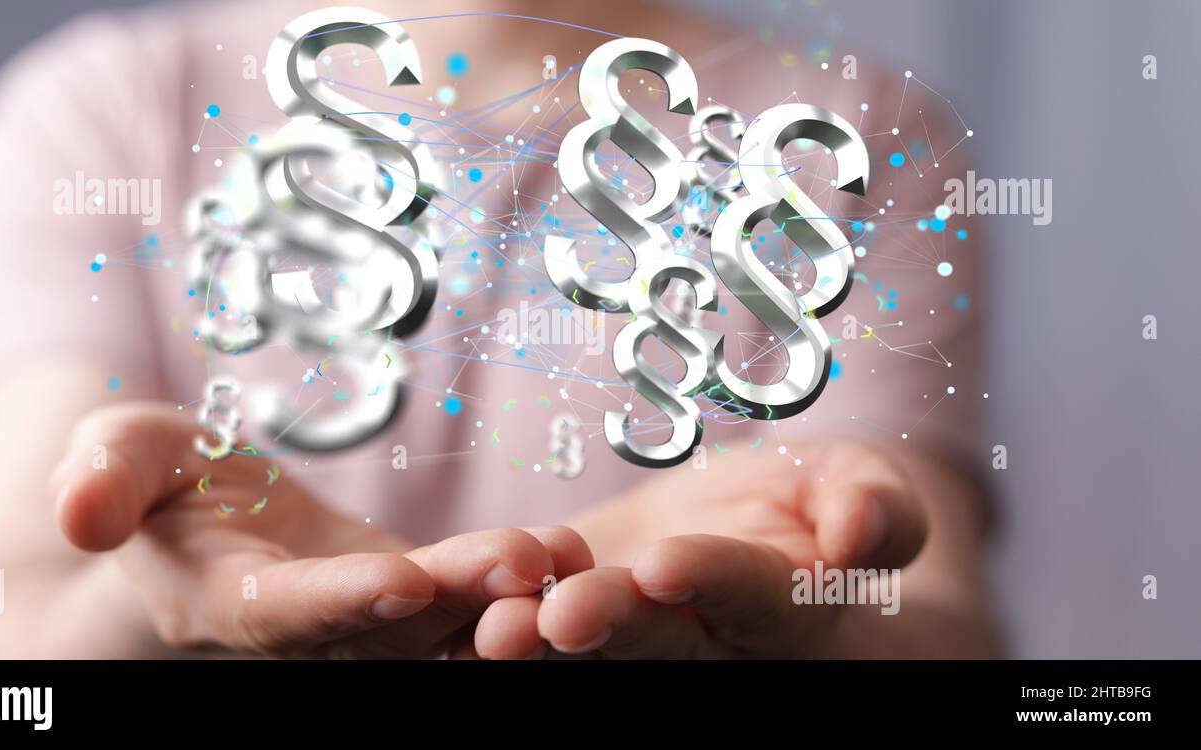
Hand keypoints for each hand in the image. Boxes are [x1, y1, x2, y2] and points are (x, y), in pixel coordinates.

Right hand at [52, 402, 592, 657]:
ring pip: (438, 634)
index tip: (397, 580)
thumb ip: (106, 479)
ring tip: (562, 559)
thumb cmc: (158, 488)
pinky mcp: (409, 608)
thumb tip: (79, 510)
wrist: (203, 527)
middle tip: (520, 564)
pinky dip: (513, 588)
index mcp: (226, 604)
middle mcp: (305, 635)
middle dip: (452, 602)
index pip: (284, 613)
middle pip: (384, 635)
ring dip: (500, 603)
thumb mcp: (121, 461)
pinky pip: (465, 608)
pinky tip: (569, 555)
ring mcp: (364, 629)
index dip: (339, 602)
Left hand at [472, 441, 929, 658]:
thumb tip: (863, 532)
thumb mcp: (857, 484)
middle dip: (612, 628)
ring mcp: (636, 642)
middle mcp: (704, 644)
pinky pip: (537, 634)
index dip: (715, 582)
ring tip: (496, 633)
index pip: (753, 600)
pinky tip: (453, 609)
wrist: (752, 534)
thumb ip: (876, 504)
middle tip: (562, 616)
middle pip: (661, 644)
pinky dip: (497, 626)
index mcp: (780, 609)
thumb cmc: (813, 505)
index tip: (670, 563)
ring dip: (541, 647)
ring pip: (589, 655)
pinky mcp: (573, 623)